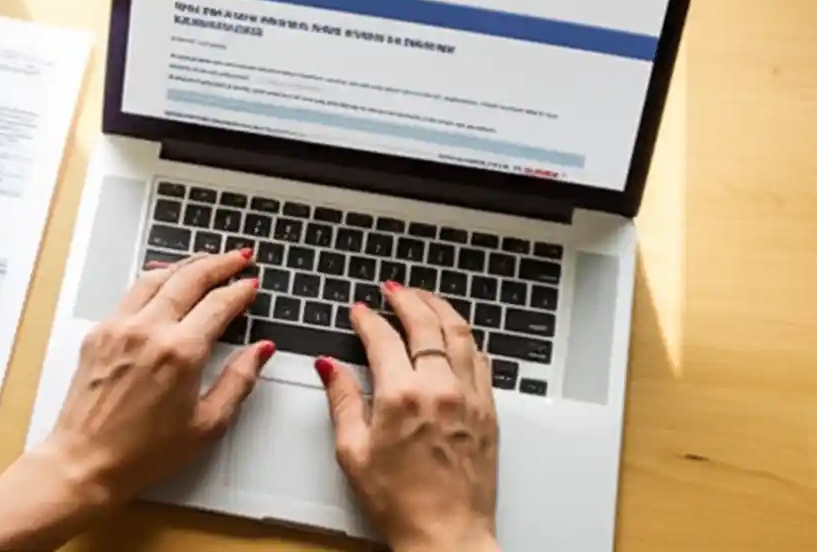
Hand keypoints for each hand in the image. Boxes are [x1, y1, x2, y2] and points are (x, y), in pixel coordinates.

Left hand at [38, 249, 275, 510]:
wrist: (85, 462)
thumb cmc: (143, 453)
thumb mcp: (207, 424)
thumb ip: (239, 380)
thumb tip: (260, 351)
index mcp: (180, 353)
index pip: (219, 304)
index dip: (240, 290)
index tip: (251, 284)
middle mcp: (148, 331)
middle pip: (190, 278)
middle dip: (219, 263)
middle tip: (238, 258)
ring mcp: (119, 328)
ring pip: (157, 277)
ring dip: (186, 264)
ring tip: (205, 259)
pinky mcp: (99, 333)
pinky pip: (131, 293)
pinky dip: (154, 279)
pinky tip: (163, 279)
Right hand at [317, 283, 499, 551]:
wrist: (448, 535)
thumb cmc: (400, 503)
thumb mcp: (353, 452)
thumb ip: (341, 400)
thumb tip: (329, 367)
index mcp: (401, 397)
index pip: (382, 338)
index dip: (367, 318)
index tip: (358, 310)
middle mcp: (440, 389)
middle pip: (425, 323)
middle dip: (405, 298)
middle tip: (392, 289)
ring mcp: (469, 397)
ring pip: (459, 333)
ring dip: (439, 308)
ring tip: (424, 298)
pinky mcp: (488, 410)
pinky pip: (481, 359)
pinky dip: (465, 338)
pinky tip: (455, 334)